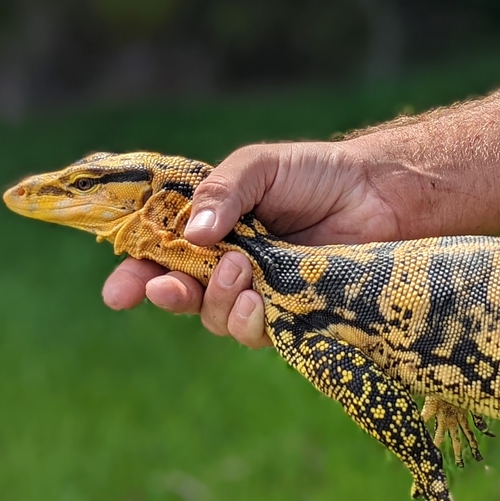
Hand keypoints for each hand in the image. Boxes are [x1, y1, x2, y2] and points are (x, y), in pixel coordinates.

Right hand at [101, 141, 404, 347]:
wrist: (379, 194)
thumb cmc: (317, 174)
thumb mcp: (260, 167)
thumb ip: (223, 191)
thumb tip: (192, 233)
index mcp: (210, 230)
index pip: (159, 257)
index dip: (134, 277)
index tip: (120, 293)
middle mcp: (227, 266)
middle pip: (180, 295)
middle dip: (167, 295)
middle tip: (171, 287)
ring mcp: (260, 294)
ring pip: (216, 318)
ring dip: (216, 303)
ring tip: (240, 272)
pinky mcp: (295, 315)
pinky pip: (260, 333)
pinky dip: (251, 322)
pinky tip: (259, 303)